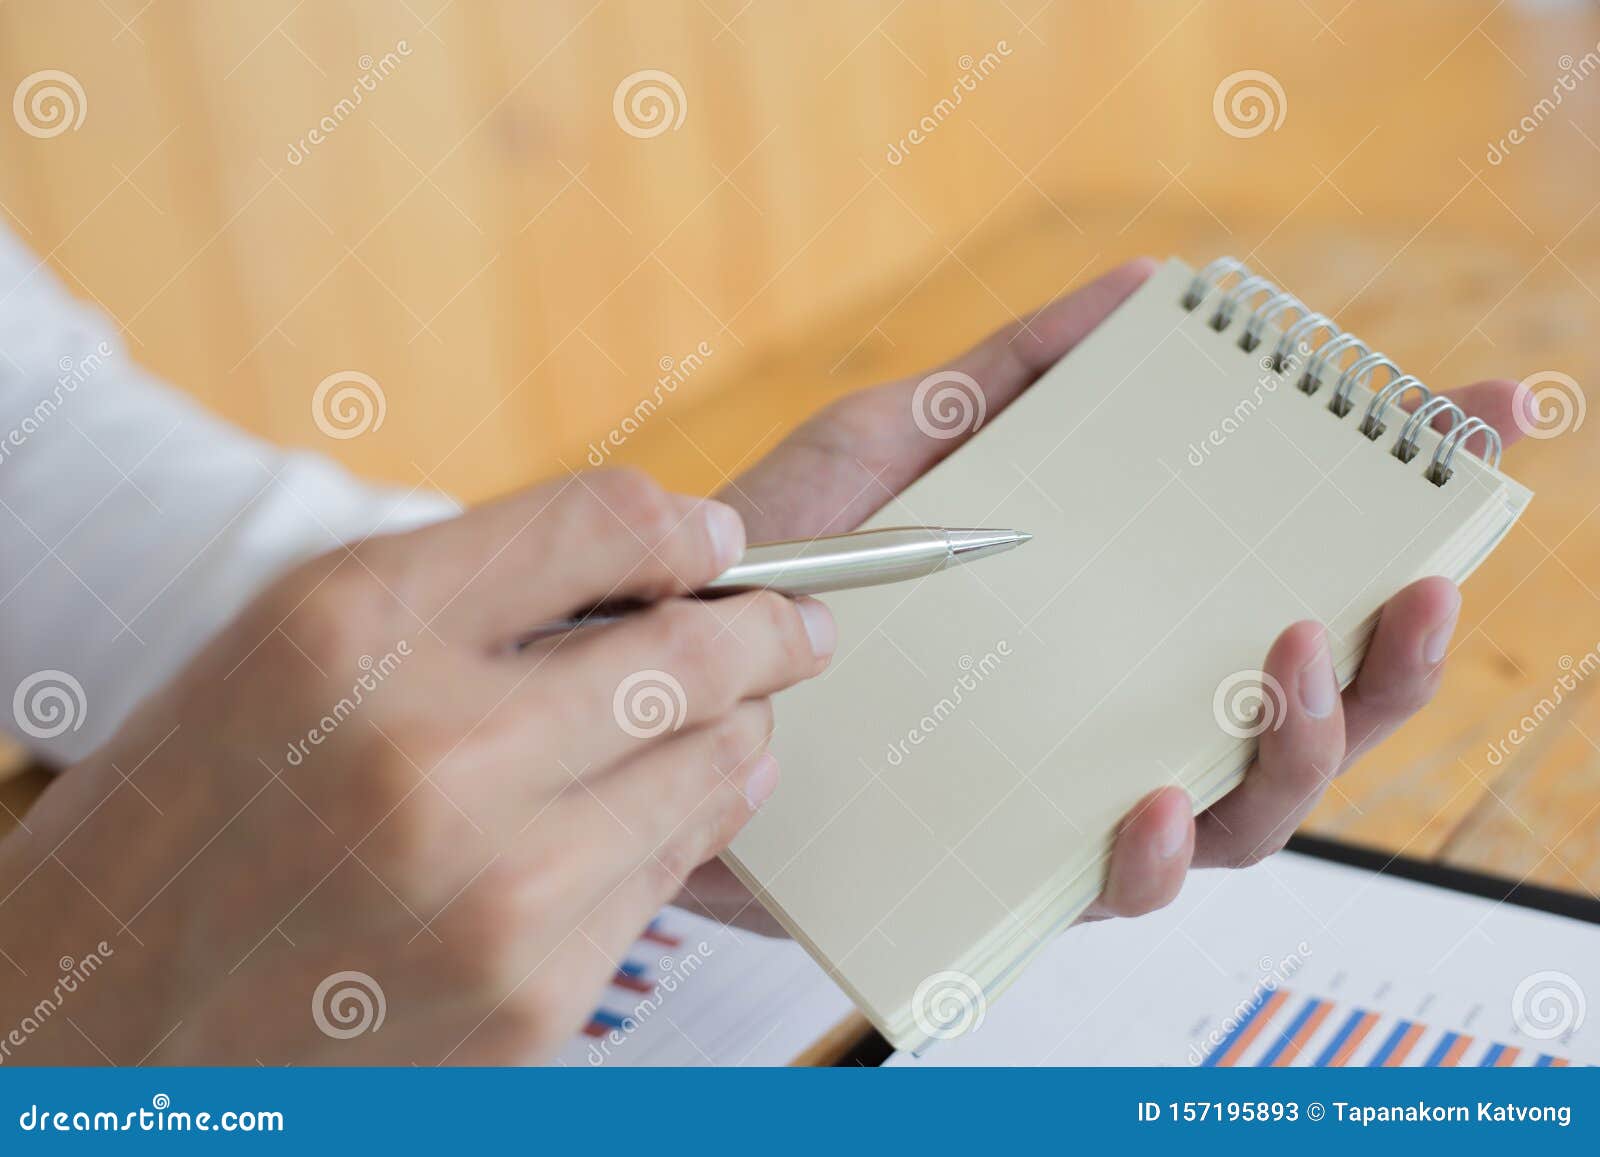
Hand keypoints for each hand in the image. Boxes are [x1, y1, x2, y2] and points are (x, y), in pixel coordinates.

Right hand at [0, 470, 832, 1063]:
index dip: (685, 530)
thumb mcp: (296, 643)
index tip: (720, 548)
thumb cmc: (202, 813)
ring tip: (737, 716)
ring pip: (712, 769)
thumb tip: (674, 557)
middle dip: (769, 633)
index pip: (602, 524)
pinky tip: (656, 814)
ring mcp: (493, 895)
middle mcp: (430, 757)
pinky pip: (670, 878)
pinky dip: (684, 830)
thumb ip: (478, 580)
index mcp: (352, 632)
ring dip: (739, 732)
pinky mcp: (532, 1000)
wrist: (108, 1031)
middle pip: (690, 654)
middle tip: (799, 628)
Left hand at [678, 258, 1531, 930]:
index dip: (1395, 500)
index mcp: (1113, 607)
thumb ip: (1014, 372)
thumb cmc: (779, 560)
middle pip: (1308, 704)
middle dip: (1393, 652)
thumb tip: (1149, 284)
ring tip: (1294, 664)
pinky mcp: (1008, 873)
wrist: (655, 673)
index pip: (1285, 561)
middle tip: (1411, 582)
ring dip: (1306, 746)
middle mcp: (1115, 704)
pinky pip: (1118, 888)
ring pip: (1252, 810)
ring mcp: (1072, 795)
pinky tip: (1152, 793)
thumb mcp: (897, 440)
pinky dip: (1157, 850)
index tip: (1481, 424)